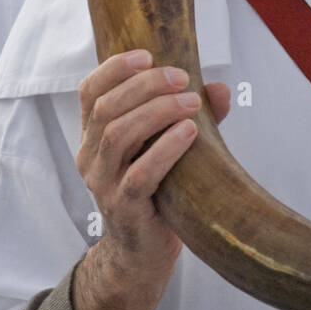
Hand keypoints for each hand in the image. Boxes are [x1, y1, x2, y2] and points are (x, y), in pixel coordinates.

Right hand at [72, 49, 229, 309]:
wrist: (142, 255)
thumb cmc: (158, 193)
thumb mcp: (169, 150)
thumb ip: (191, 118)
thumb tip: (221, 88)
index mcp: (94, 137)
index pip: (90, 91)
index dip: (114, 68)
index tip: (148, 54)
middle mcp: (90, 157)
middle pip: (107, 107)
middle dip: (147, 86)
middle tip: (183, 78)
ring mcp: (102, 184)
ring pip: (118, 135)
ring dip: (157, 112)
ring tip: (192, 103)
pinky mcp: (123, 208)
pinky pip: (139, 175)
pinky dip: (165, 149)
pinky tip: (190, 133)